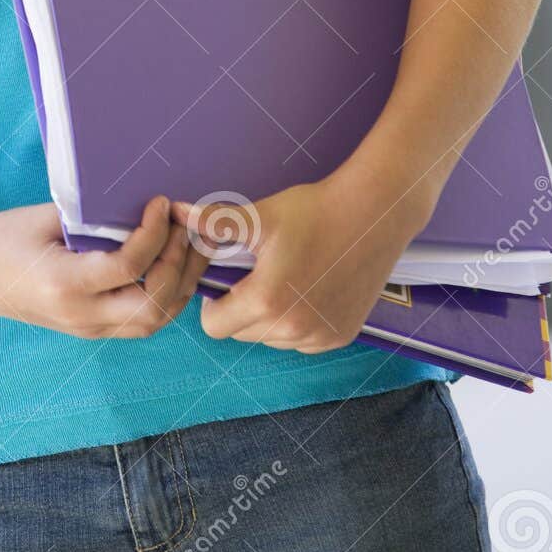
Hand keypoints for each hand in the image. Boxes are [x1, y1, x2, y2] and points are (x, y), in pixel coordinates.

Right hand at [0, 195, 212, 338]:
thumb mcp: (45, 216)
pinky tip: (175, 265)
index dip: (155, 234)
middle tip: (185, 225)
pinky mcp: (92, 331)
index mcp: (64, 284)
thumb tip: (141, 197)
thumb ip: (93, 214)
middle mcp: (80, 316)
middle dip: (179, 264)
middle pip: (152, 305)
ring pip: (154, 321)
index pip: (128, 268)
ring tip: (191, 244)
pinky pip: (142, 322)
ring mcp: (87, 329)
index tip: (162, 202)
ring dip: (181, 285)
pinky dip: (167, 297)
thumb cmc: (3, 235)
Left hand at [173, 165, 431, 350]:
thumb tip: (177, 213)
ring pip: (272, 339)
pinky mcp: (340, 336)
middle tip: (256, 273)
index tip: (224, 279)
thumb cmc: (314, 211)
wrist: (374, 212)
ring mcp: (320, 337)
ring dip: (269, 317)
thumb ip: (215, 223)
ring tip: (285, 278)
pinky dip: (296, 323)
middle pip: (242, 333)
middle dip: (240, 308)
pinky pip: (302, 341)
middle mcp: (294, 328)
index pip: (215, 326)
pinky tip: (308, 288)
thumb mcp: (261, 217)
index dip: (212, 303)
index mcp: (267, 300)